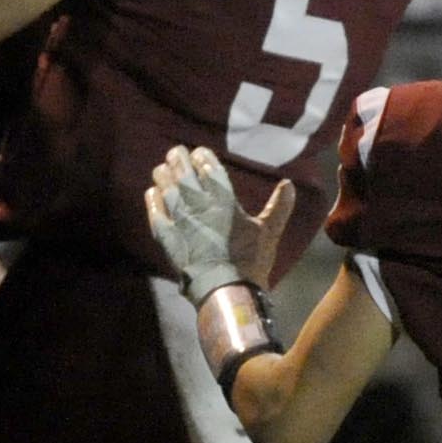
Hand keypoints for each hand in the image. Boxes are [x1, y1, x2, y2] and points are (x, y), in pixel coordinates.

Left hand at [146, 144, 294, 302]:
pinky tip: (152, 193)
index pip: (208, 167)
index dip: (202, 157)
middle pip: (182, 172)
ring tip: (162, 169)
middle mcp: (198, 203)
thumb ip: (279, 207)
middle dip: (178, 159)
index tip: (199, 153)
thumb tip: (289, 183)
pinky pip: (155, 212)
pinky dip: (153, 200)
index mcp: (223, 199)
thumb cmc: (250, 260)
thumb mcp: (269, 232)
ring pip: (165, 187)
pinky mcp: (167, 237)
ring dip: (163, 175)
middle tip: (176, 153)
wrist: (226, 289)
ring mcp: (180, 219)